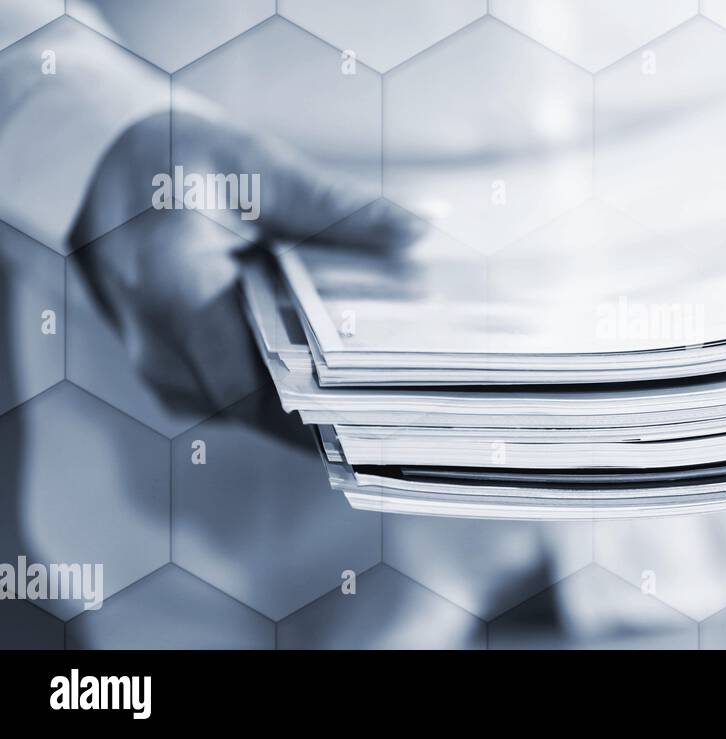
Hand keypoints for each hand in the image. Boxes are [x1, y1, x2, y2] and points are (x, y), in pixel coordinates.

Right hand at [69, 111, 426, 414]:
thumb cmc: (171, 158)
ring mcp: (162, 369)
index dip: (328, 407)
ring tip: (388, 386)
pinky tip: (340, 373)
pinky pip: (240, 401)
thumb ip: (337, 205)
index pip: (261, 386)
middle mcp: (160, 348)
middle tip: (413, 396)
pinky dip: (288, 390)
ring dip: (316, 403)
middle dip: (338, 407)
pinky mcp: (174, 375)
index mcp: (174, 295)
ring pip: (254, 413)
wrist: (98, 168)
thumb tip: (417, 230)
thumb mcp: (255, 166)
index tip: (392, 406)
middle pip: (266, 409)